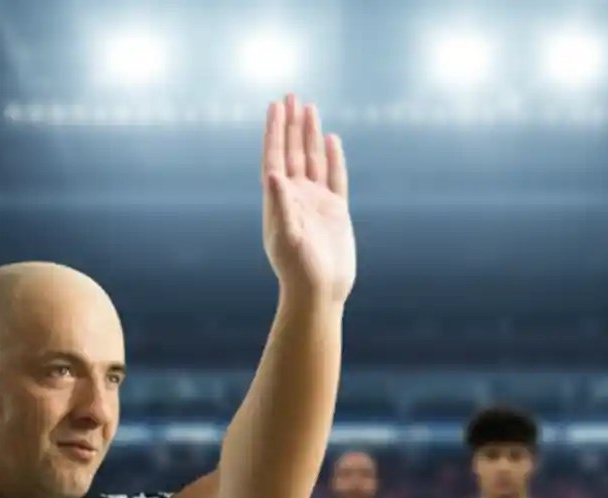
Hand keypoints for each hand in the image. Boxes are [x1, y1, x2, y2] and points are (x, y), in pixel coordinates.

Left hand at [261, 95, 354, 304]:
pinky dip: (333, 158)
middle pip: (293, 151)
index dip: (275, 131)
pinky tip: (331, 140)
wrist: (319, 292)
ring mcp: (316, 202)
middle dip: (291, 123)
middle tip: (290, 95)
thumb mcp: (287, 237)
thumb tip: (272, 174)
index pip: (275, 157)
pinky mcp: (336, 211)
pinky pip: (335, 177)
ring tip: (309, 108)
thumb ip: (280, 204)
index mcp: (279, 200)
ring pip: (313, 159)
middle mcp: (296, 196)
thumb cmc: (298, 270)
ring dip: (310, 134)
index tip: (275, 106)